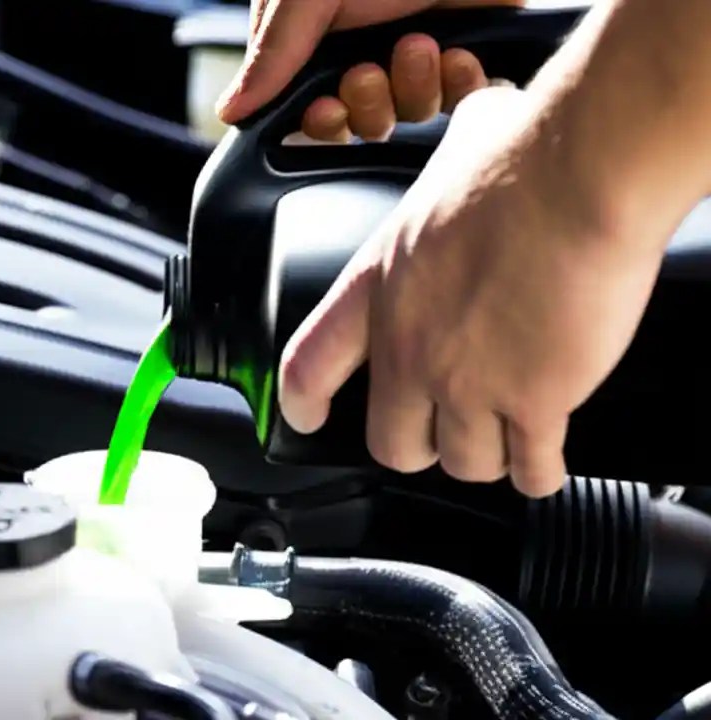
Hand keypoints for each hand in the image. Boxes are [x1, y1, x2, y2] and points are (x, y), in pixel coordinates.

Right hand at [217, 0, 524, 141]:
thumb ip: (271, 55)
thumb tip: (228, 113)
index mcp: (322, 43)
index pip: (316, 111)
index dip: (321, 122)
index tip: (325, 108)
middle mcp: (371, 50)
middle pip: (365, 123)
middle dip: (367, 107)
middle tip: (366, 71)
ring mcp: (422, 50)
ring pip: (415, 112)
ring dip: (415, 88)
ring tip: (418, 42)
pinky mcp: (471, 43)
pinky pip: (466, 94)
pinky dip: (462, 83)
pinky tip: (456, 52)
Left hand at [275, 86, 665, 496]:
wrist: (578, 176)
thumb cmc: (519, 157)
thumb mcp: (453, 152)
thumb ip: (451, 163)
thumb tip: (481, 126)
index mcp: (375, 291)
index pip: (307, 367)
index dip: (299, 406)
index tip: (303, 420)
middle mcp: (409, 348)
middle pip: (391, 444)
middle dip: (418, 445)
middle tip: (442, 430)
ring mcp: (468, 383)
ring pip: (465, 464)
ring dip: (486, 456)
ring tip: (506, 438)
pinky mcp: (533, 402)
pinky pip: (531, 469)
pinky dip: (539, 471)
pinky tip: (545, 460)